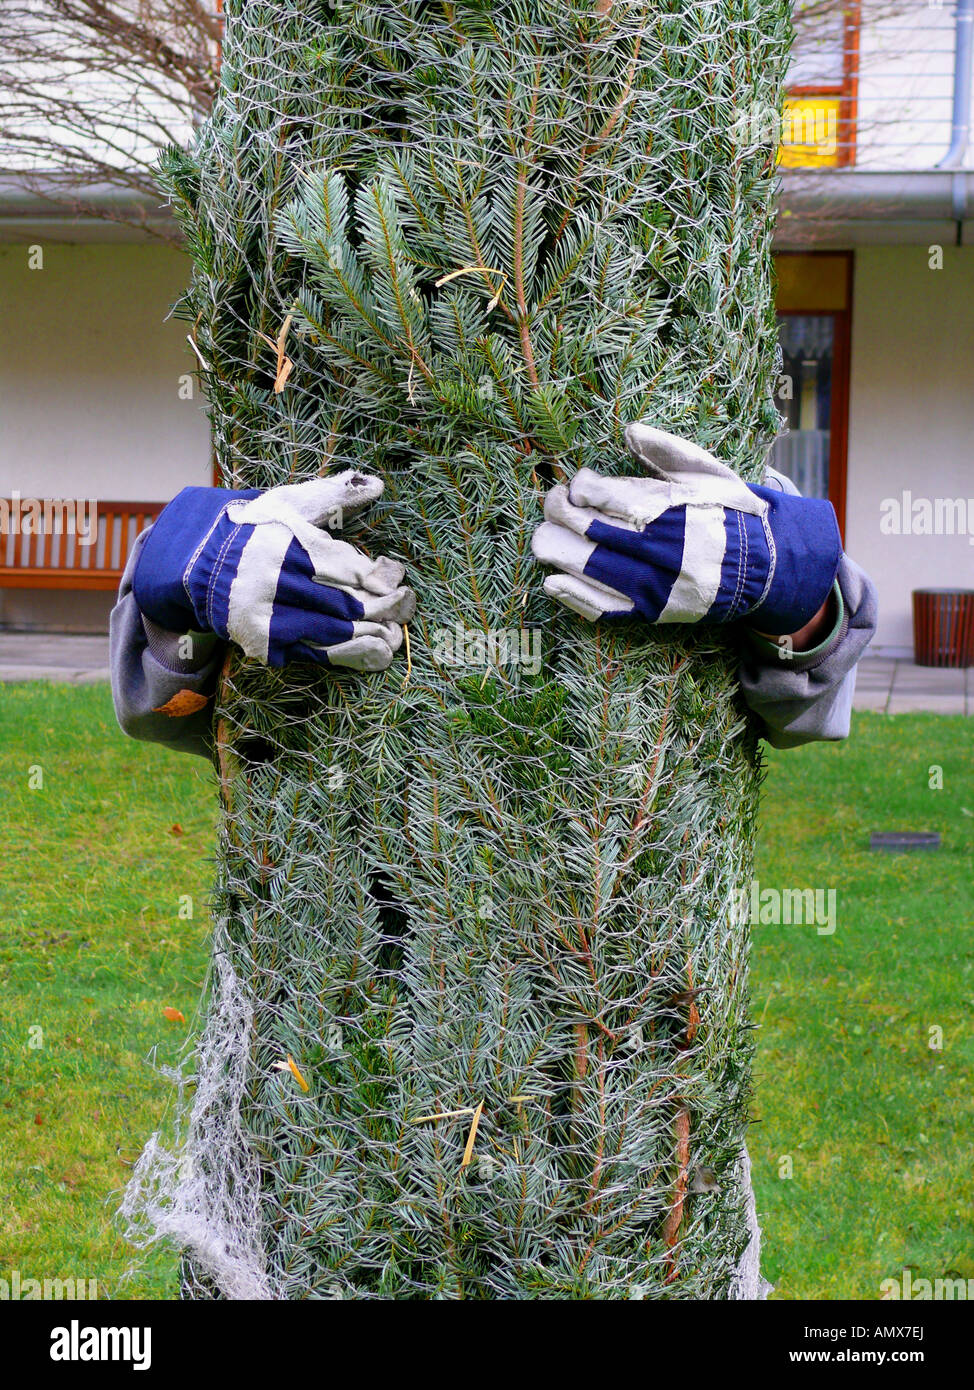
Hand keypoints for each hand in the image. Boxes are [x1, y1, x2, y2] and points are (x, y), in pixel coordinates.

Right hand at [133, 471, 415, 670]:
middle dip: (381, 610)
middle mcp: (277, 582)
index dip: (378, 579)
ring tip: (392, 638)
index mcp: (288, 546)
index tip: (398, 582)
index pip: (347, 568)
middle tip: (404, 610)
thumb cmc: (254, 528)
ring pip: (332, 633)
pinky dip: (343, 656)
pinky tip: (369, 656)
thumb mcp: (289, 503)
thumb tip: (377, 485)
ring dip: (368, 638)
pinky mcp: (262, 641)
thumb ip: (334, 495)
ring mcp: (268, 616)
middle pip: (344, 603)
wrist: (196, 562)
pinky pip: (312, 653)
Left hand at [531, 423, 840, 634]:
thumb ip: (667, 451)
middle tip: (551, 504)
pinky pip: (605, 608)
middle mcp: (665, 551)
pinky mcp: (653, 613)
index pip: (608, 498)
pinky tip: (553, 580)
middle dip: (560, 516)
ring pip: (592, 570)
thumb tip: (629, 431)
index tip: (576, 484)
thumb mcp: (707, 473)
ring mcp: (658, 587)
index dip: (581, 489)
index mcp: (675, 511)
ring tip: (542, 539)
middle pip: (592, 533)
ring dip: (557, 553)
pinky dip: (573, 595)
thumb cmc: (727, 512)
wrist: (762, 568)